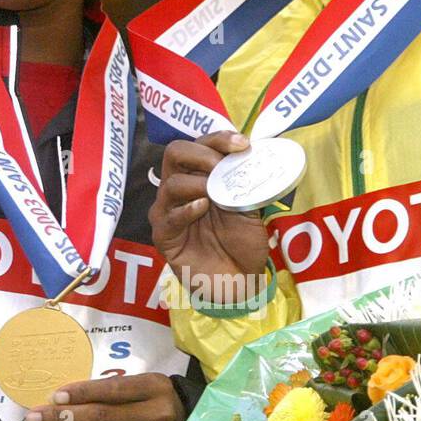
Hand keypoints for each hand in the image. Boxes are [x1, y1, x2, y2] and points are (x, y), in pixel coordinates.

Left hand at [22, 373, 184, 420]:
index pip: (112, 390)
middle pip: (102, 418)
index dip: (81, 393)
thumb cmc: (156, 401)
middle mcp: (158, 415)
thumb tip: (63, 399)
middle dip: (63, 418)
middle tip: (34, 418)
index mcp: (155, 388)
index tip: (54, 396)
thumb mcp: (142, 386)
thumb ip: (111, 390)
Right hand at [149, 131, 270, 299]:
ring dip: (197, 183)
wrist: (239, 282)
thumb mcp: (250, 206)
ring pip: (171, 184)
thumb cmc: (242, 243)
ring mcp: (167, 211)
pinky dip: (187, 209)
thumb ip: (246, 182)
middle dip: (202, 154)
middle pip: (175, 152)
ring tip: (216, 193)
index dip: (219, 139)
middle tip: (223, 166)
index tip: (243, 144)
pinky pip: (169, 216)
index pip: (200, 144)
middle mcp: (179, 188)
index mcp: (199, 175)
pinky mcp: (163, 236)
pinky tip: (203, 207)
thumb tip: (257, 156)